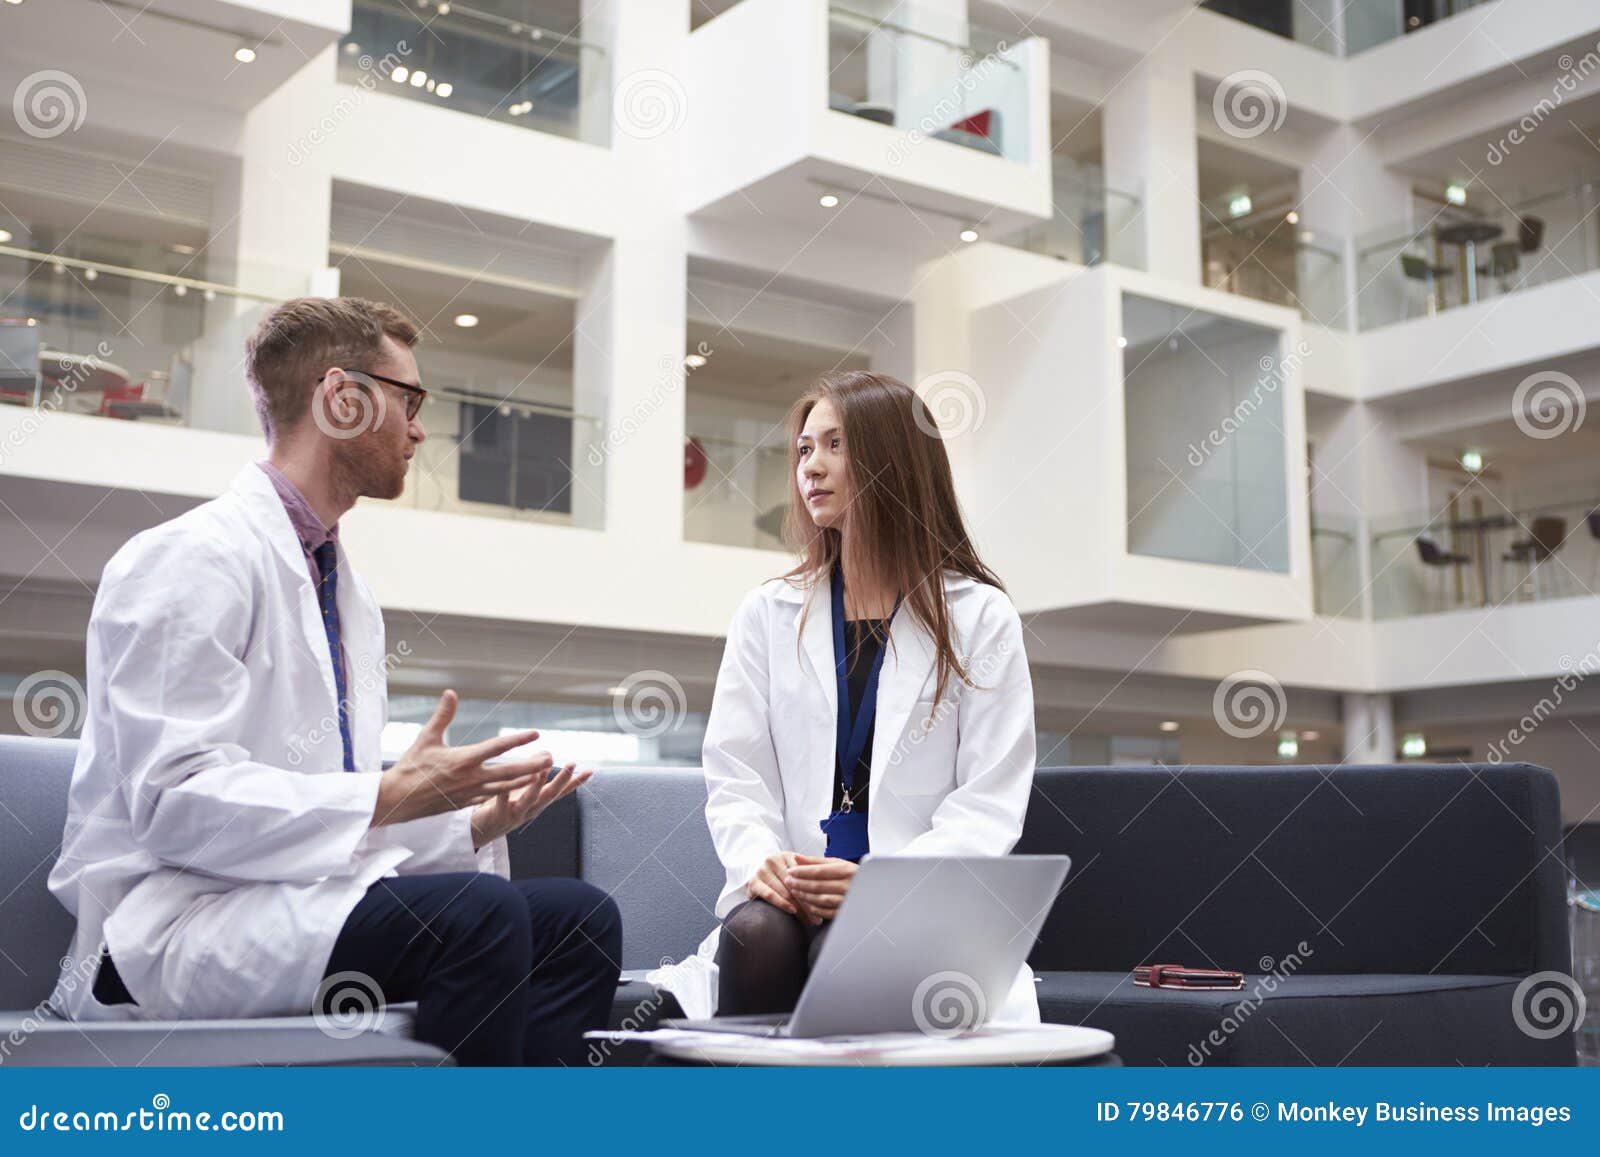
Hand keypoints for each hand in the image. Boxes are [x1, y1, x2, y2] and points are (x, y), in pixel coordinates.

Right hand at [371, 690, 551, 827]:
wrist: (396, 800)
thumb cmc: (410, 767)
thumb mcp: (426, 738)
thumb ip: (443, 715)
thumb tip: (451, 693)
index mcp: (463, 760)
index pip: (497, 747)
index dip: (517, 740)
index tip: (535, 733)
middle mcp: (471, 778)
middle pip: (509, 771)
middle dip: (532, 765)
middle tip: (550, 757)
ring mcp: (470, 793)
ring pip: (505, 787)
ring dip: (526, 779)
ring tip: (543, 772)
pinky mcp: (466, 804)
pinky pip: (493, 798)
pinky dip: (508, 794)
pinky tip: (519, 789)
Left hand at [471, 761, 590, 849]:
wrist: (483, 832)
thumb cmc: (505, 806)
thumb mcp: (524, 790)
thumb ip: (536, 775)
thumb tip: (548, 753)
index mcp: (539, 802)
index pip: (561, 791)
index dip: (575, 782)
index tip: (590, 770)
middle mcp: (532, 809)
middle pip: (550, 794)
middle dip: (562, 779)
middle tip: (572, 764)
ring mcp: (516, 814)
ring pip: (529, 799)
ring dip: (537, 785)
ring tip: (542, 770)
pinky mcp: (499, 816)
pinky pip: (501, 805)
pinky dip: (504, 797)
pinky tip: (505, 788)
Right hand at [748, 851, 819, 923]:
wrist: (753, 870)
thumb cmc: (779, 873)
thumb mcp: (793, 868)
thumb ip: (808, 872)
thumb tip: (828, 885)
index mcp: (786, 855)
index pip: (804, 874)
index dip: (815, 890)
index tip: (824, 905)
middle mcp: (773, 860)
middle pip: (795, 884)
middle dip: (808, 903)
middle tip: (818, 918)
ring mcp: (762, 870)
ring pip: (785, 891)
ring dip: (798, 908)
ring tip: (809, 921)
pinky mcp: (753, 882)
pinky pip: (770, 894)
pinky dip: (782, 903)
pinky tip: (792, 911)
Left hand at [784, 855, 857, 920]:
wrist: (872, 891)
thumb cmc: (852, 875)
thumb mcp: (837, 863)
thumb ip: (816, 861)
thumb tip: (797, 857)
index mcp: (846, 870)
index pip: (819, 871)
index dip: (802, 871)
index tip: (791, 871)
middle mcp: (848, 885)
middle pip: (818, 885)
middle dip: (800, 884)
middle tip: (789, 881)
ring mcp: (847, 900)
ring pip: (821, 899)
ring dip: (805, 896)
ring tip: (795, 891)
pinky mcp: (846, 912)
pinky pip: (826, 912)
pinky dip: (814, 908)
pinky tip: (806, 903)